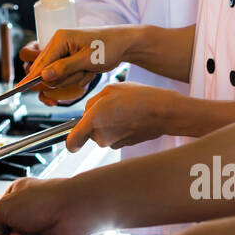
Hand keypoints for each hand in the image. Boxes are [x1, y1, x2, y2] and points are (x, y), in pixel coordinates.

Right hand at [24, 26, 136, 101]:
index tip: (19, 89)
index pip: (41, 62)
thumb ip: (65, 68)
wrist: (123, 45)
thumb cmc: (109, 46)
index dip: (33, 77)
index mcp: (60, 39)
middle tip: (84, 72)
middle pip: (47, 72)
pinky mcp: (68, 62)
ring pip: (57, 78)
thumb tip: (44, 76)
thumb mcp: (88, 59)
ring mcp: (63, 54)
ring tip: (90, 69)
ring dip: (75, 79)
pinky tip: (89, 72)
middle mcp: (58, 45)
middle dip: (65, 79)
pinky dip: (77, 79)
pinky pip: (65, 78)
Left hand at [66, 83, 187, 151]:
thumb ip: (92, 103)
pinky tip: (130, 116)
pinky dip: (118, 128)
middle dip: (94, 122)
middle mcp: (101, 137)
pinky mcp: (124, 144)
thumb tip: (87, 112)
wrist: (164, 111)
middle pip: (89, 133)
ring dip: (107, 123)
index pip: (72, 142)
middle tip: (109, 107)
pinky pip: (114, 136)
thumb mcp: (109, 90)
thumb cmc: (138, 97)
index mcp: (93, 122)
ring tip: (122, 109)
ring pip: (102, 134)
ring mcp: (114, 143)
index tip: (72, 139)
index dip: (70, 142)